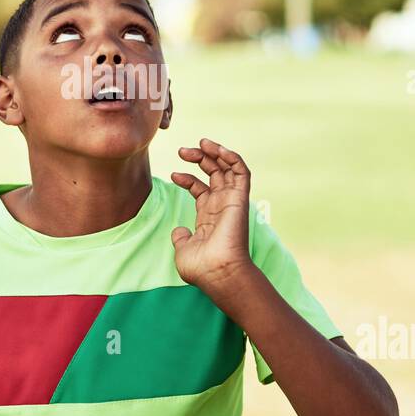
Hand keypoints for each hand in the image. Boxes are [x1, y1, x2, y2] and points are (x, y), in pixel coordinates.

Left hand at [170, 137, 255, 295]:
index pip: (200, 189)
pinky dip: (232, 157)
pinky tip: (217, 149)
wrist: (218, 273)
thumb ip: (181, 238)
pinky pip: (241, 171)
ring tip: (201, 143)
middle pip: (214, 173)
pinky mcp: (240, 198)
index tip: (173, 174)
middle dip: (199, 158)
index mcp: (208, 216)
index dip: (187, 178)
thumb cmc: (202, 268)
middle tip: (182, 150)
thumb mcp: (184, 250)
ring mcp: (231, 201)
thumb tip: (178, 231)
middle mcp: (221, 206)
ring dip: (215, 152)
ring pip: (227, 168)